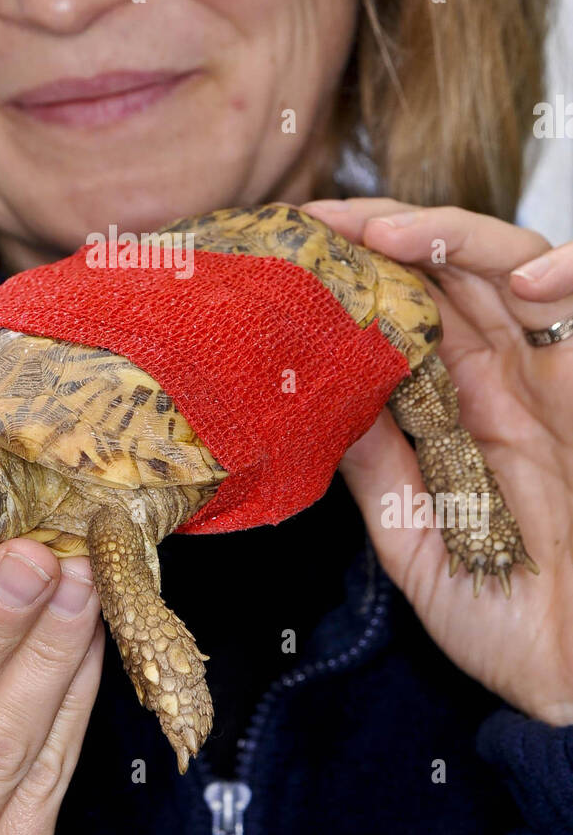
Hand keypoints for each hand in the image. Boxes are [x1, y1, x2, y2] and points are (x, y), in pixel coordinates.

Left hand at [302, 197, 572, 726]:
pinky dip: (566, 274)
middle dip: (383, 234)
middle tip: (320, 221)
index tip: (289, 255)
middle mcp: (503, 380)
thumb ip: (375, 466)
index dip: (355, 277)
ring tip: (388, 232)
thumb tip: (313, 401)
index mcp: (455, 408)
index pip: (404, 315)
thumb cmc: (501, 614)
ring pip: (510, 269)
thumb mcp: (412, 535)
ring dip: (453, 236)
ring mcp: (554, 379)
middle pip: (445, 274)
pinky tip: (526, 280)